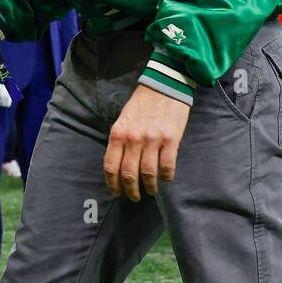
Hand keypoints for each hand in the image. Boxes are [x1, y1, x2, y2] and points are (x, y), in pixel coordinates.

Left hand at [103, 84, 190, 201]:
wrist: (164, 86)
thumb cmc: (142, 104)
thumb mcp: (123, 120)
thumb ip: (119, 141)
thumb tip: (118, 166)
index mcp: (118, 134)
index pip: (111, 166)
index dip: (113, 184)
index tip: (117, 193)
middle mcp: (133, 139)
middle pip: (129, 174)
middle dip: (131, 190)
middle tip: (134, 197)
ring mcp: (152, 140)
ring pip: (148, 173)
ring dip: (149, 187)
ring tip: (151, 191)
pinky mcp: (171, 139)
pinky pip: (167, 166)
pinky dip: (167, 177)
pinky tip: (166, 179)